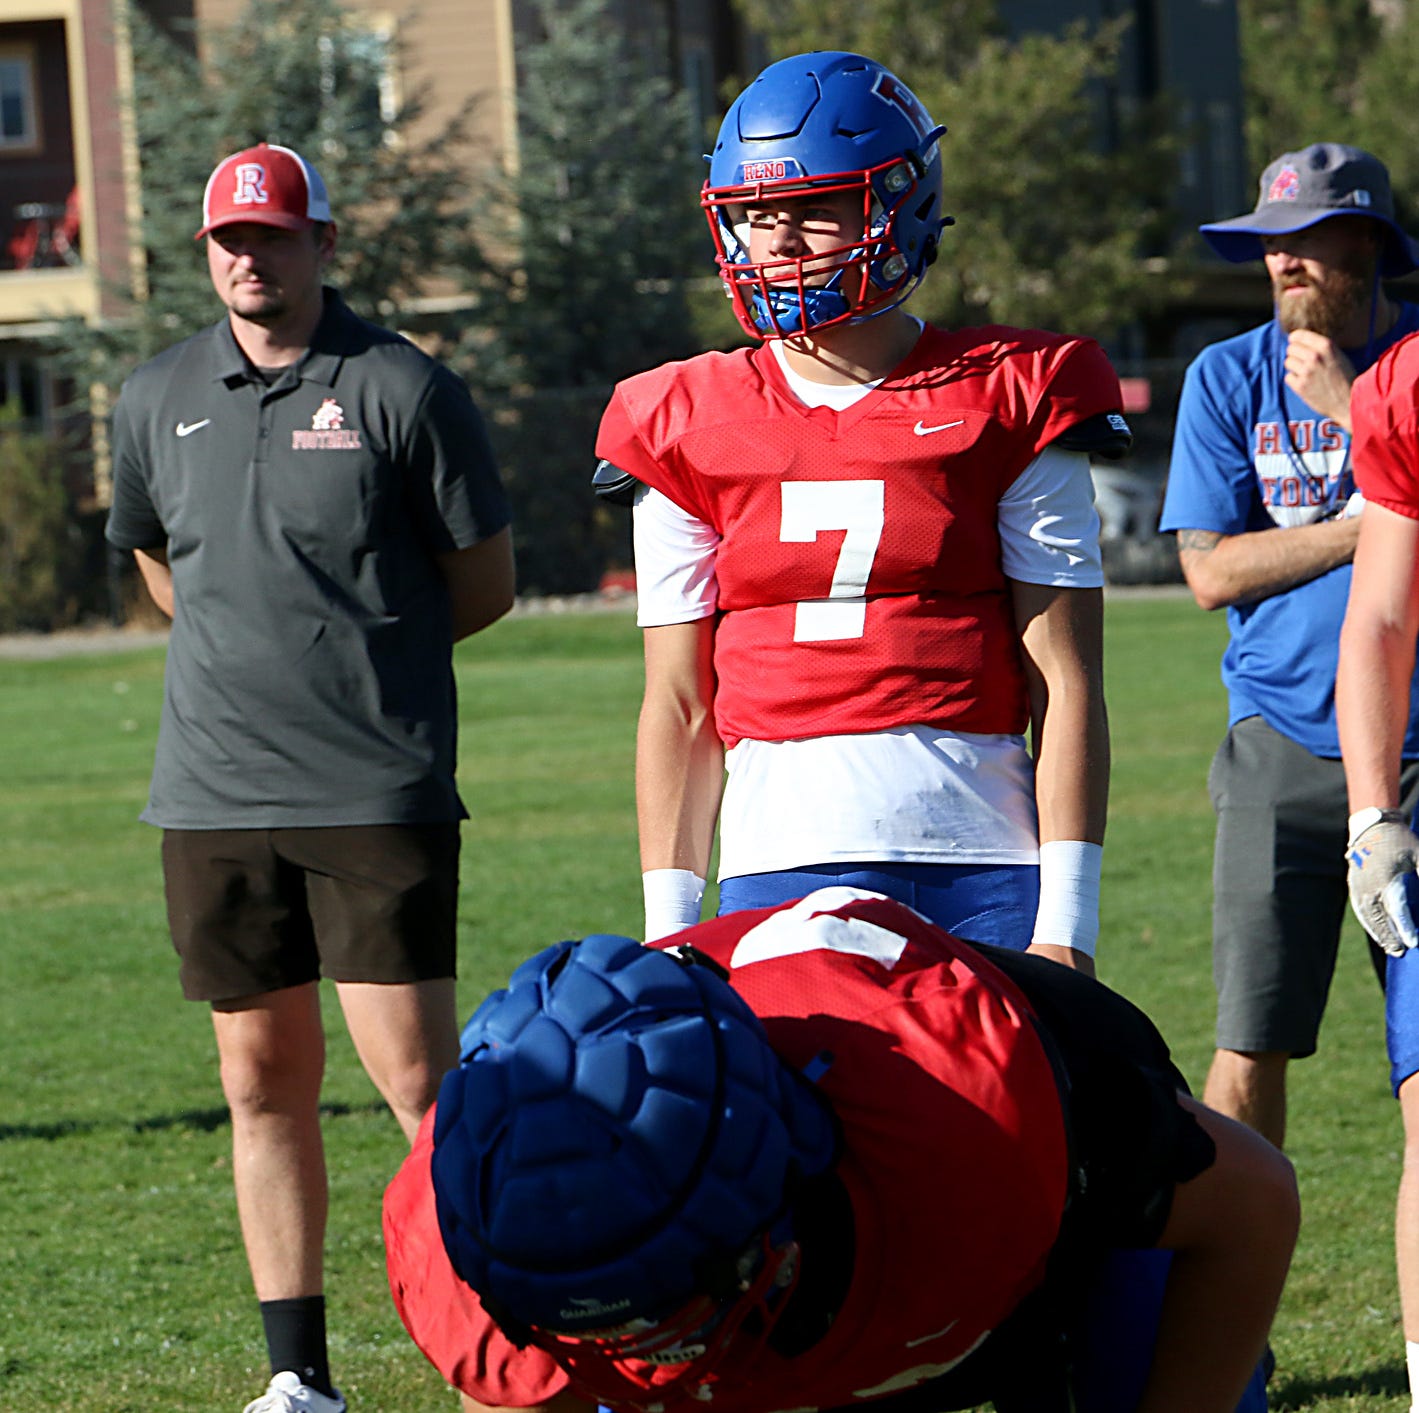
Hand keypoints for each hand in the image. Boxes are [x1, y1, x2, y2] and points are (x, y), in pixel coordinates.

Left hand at [1283, 330, 1355, 426]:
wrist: (1349, 400)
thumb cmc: (1344, 376)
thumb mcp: (1337, 355)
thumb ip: (1320, 347)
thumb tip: (1297, 341)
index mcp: (1326, 345)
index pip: (1297, 335)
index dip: (1295, 340)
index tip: (1296, 344)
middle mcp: (1315, 356)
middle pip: (1290, 349)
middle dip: (1295, 354)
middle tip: (1304, 362)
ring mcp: (1306, 371)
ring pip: (1288, 362)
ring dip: (1295, 367)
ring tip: (1307, 373)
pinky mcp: (1300, 386)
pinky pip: (1288, 377)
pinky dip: (1294, 380)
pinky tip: (1306, 383)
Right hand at [1347, 814, 1418, 955]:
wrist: (1372, 827)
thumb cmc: (1401, 841)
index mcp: (1386, 879)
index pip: (1396, 910)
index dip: (1406, 928)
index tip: (1413, 943)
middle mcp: (1369, 885)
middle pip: (1377, 918)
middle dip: (1389, 937)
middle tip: (1400, 952)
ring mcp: (1358, 886)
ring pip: (1366, 915)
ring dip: (1377, 932)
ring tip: (1388, 946)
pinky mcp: (1353, 885)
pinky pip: (1359, 908)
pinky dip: (1368, 922)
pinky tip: (1376, 930)